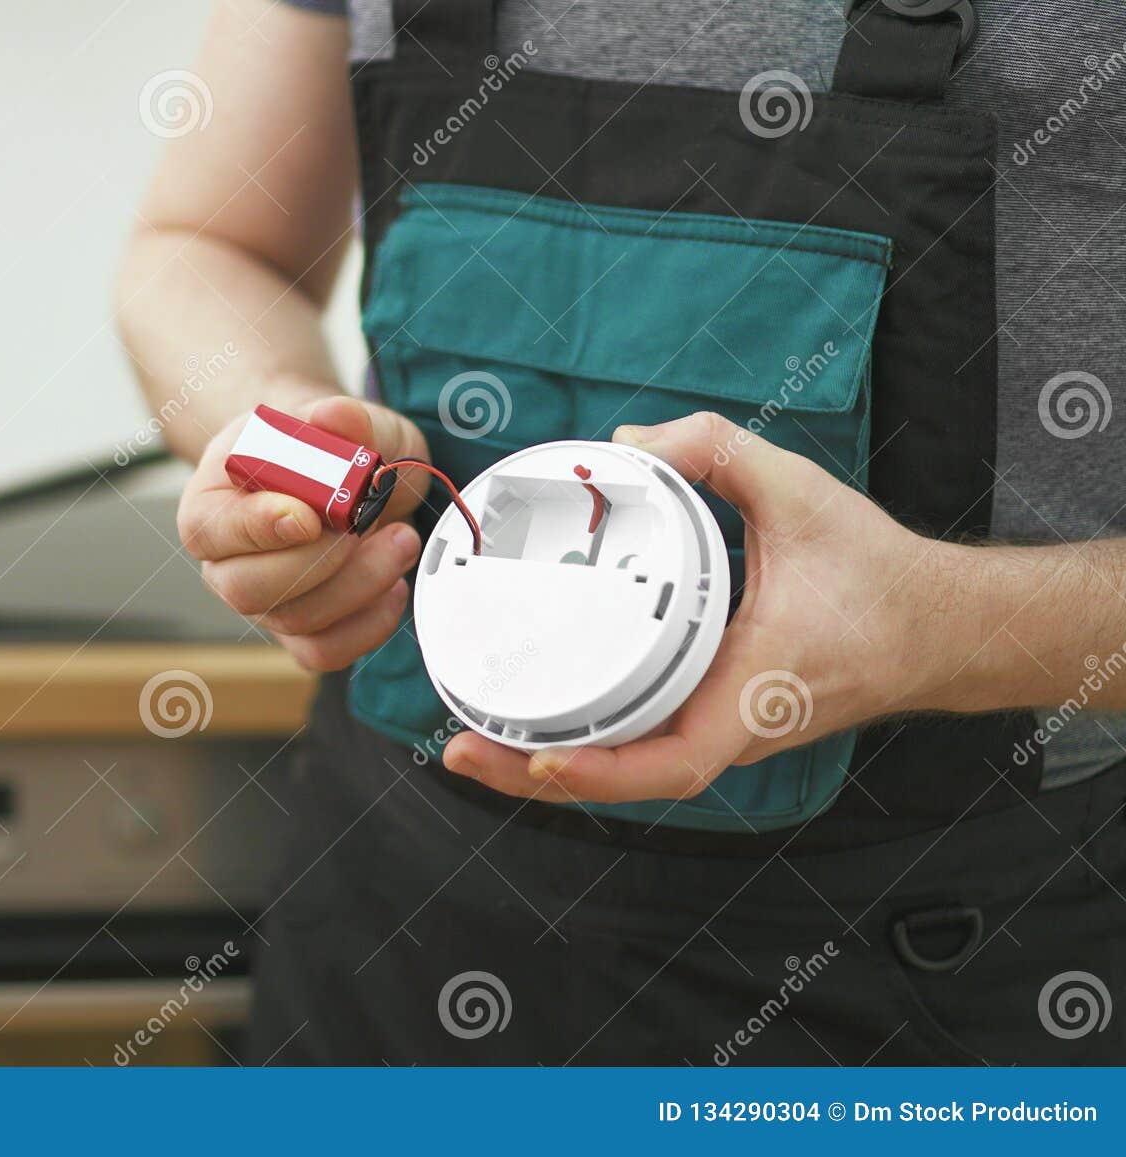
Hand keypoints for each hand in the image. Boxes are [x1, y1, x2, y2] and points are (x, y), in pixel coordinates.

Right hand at [180, 395, 430, 670]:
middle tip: (364, 527)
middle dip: (315, 564)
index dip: (259, 528)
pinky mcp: (301, 630)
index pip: (211, 530)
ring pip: (293, 621)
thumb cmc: (328, 445)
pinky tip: (394, 588)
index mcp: (211, 501)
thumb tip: (335, 416)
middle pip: (245, 589)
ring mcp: (263, 602)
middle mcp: (226, 561)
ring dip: (355, 587)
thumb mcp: (344, 419)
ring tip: (399, 540)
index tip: (309, 515)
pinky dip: (365, 627)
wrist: (343, 471)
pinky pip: (322, 651)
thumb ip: (344, 416)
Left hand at [444, 411, 956, 803]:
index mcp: (756, 693)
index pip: (674, 762)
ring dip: (549, 769)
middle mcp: (733, 730)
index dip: (601, 770)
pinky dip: (583, 749)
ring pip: (625, 772)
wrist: (937, 629)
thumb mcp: (803, 494)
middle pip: (623, 780)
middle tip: (456, 750)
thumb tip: (627, 441)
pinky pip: (639, 750)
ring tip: (471, 747)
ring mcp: (722, 734)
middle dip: (535, 776)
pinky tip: (528, 729)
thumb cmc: (877, 574)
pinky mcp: (716, 723)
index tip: (538, 756)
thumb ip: (719, 449)